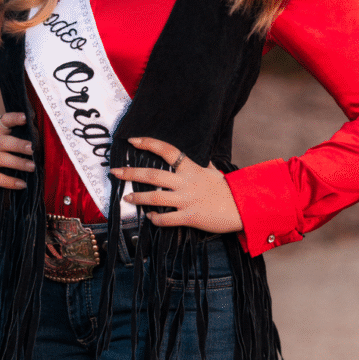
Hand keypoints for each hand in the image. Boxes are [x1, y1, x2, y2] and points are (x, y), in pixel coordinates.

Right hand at [0, 112, 34, 197]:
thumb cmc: (1, 163)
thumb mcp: (9, 151)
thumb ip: (22, 147)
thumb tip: (47, 147)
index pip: (5, 122)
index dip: (15, 118)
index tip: (27, 117)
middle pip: (3, 141)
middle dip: (19, 144)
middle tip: (33, 149)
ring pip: (0, 159)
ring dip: (18, 163)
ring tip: (33, 167)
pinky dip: (9, 182)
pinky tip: (22, 184)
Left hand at [109, 137, 242, 232]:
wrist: (243, 207)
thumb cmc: (227, 189)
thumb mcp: (214, 171)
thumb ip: (202, 164)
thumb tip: (198, 157)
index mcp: (191, 168)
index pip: (167, 150)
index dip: (149, 144)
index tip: (132, 141)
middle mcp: (186, 182)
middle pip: (153, 174)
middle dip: (130, 173)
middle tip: (115, 172)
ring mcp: (187, 200)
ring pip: (155, 197)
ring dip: (137, 197)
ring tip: (126, 198)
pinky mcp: (190, 216)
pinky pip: (167, 218)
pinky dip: (155, 218)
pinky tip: (149, 217)